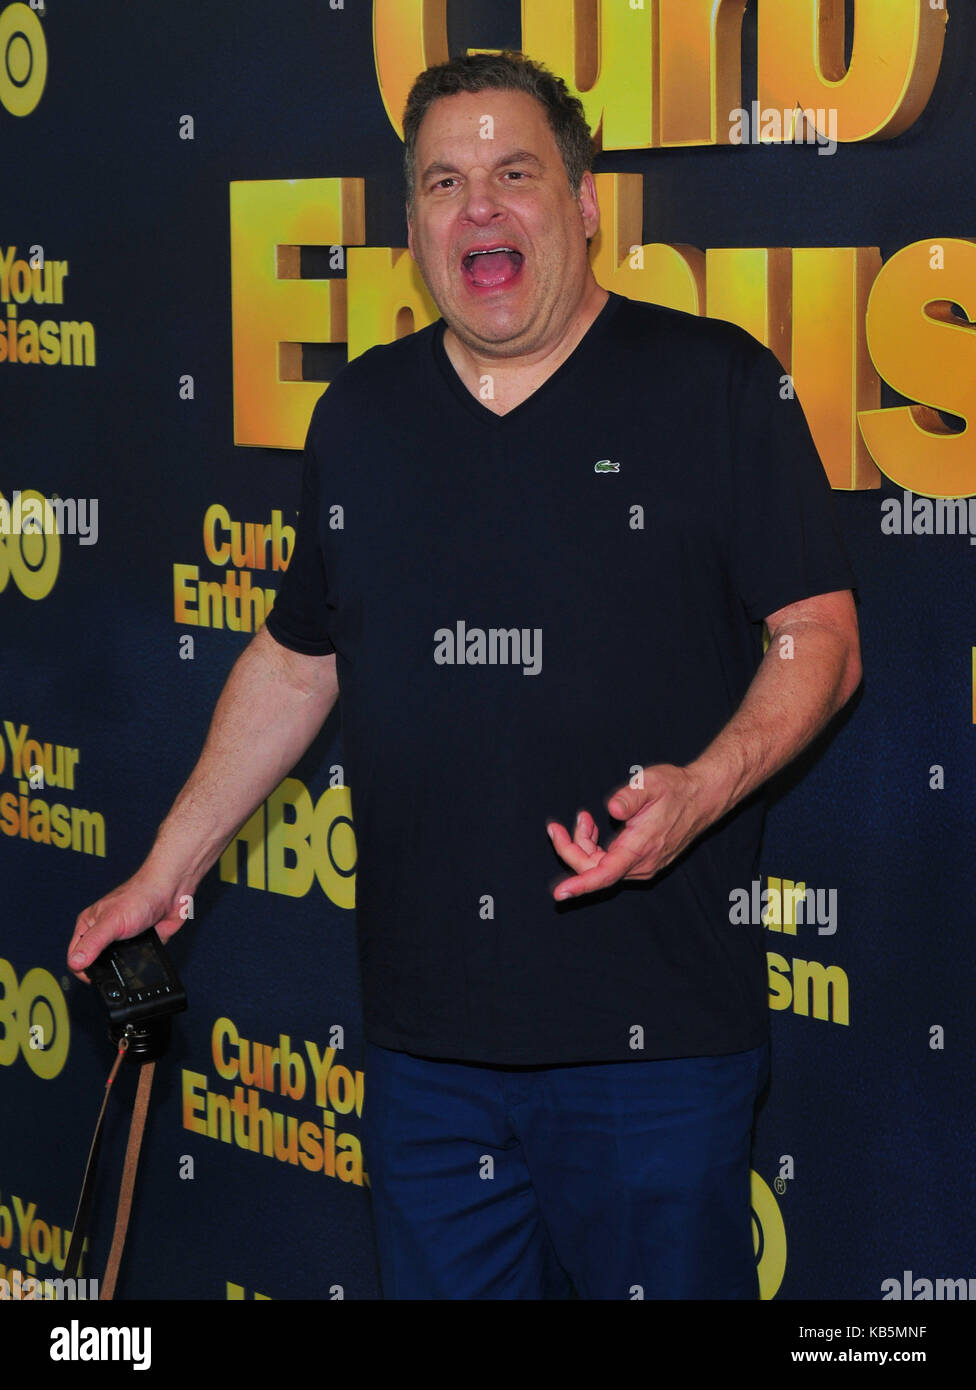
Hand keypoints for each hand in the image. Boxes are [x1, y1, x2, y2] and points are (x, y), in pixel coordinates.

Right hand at [68, 871, 190, 981]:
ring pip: (115, 965)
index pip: (75, 955)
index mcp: (89, 925)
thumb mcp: (111, 922)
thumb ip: (92, 944)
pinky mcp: (139, 944)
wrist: (171, 892)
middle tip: (111, 974)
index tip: (93, 979)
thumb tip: (75, 963)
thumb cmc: (140, 896)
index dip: (81, 969)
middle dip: (102, 970)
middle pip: (94, 962)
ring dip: (121, 968)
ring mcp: (121, 940)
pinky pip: (135, 962)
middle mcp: (103, 933)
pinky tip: (142, 960)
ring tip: (128, 964)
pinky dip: (138, 964)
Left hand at [546, 763, 716, 900]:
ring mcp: (643, 866)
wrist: (701, 797)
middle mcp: (642, 864)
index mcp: (640, 848)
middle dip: (571, 850)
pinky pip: (610, 864)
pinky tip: (595, 828)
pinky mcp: (643, 862)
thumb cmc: (675, 789)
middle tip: (556, 827)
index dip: (581, 884)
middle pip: (595, 871)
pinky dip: (595, 849)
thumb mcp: (650, 784)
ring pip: (601, 868)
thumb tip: (613, 809)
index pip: (604, 874)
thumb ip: (630, 796)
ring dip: (584, 846)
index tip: (560, 892)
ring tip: (585, 818)